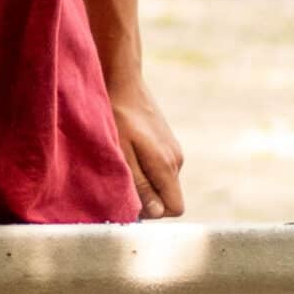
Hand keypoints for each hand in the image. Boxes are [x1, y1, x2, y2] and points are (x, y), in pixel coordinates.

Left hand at [110, 76, 184, 217]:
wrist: (122, 80)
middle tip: (122, 179)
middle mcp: (177, 160)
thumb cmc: (116, 116)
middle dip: (147, 197)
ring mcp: (174, 150)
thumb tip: (155, 213)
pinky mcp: (167, 142)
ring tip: (122, 160)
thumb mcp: (122, 154)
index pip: (174, 208)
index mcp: (167, 166)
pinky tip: (128, 150)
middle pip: (168, 197)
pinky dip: (145, 167)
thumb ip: (139, 184)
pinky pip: (160, 168)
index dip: (153, 212)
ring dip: (144, 181)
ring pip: (162, 182)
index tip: (131, 199)